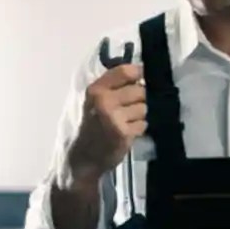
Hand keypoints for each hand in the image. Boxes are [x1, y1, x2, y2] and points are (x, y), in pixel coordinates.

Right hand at [64, 63, 145, 186]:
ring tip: (126, 121)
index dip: (138, 72)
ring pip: (144, 108)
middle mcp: (104, 101)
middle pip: (140, 90)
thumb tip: (141, 73)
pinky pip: (143, 124)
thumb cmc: (92, 125)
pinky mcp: (124, 133)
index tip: (141, 78)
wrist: (85, 157)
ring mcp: (114, 117)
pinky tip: (127, 132)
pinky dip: (138, 128)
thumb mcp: (95, 100)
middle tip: (128, 108)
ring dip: (139, 115)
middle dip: (139, 99)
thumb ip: (113, 85)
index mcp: (96, 89)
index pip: (125, 71)